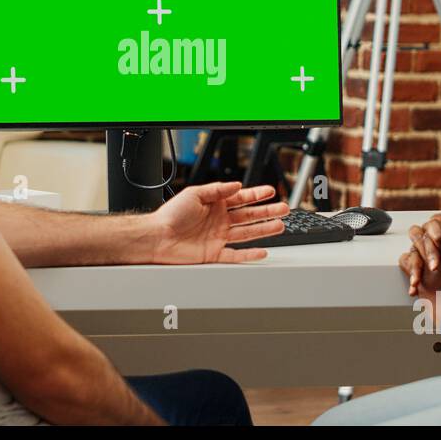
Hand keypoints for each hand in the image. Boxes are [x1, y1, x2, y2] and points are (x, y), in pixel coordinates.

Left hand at [147, 182, 287, 263]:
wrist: (157, 237)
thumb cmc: (170, 215)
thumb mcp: (195, 193)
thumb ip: (217, 189)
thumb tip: (237, 185)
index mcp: (215, 204)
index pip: (241, 198)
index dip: (257, 195)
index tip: (271, 192)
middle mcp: (219, 220)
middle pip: (249, 215)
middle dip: (267, 211)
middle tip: (283, 208)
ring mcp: (218, 237)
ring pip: (247, 233)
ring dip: (264, 229)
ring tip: (280, 225)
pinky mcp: (214, 253)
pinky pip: (236, 254)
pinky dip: (249, 254)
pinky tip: (262, 251)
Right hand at [402, 213, 440, 295]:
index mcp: (438, 222)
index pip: (430, 230)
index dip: (435, 243)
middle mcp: (428, 233)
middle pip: (418, 242)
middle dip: (426, 256)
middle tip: (434, 268)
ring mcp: (425, 246)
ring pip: (414, 255)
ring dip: (415, 268)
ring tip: (417, 282)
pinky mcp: (425, 258)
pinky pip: (414, 265)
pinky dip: (414, 276)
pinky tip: (415, 287)